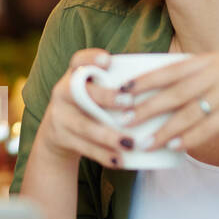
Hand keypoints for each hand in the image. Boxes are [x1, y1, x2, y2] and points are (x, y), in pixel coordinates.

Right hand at [37, 48, 134, 168]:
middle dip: (105, 97)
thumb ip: (115, 85)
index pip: (78, 60)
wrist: (57, 132)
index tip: (107, 61)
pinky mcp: (61, 138)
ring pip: (84, 126)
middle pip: (80, 92)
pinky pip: (84, 147)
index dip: (91, 58)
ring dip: (108, 135)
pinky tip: (120, 160)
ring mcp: (59, 116)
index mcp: (74, 75)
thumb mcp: (94, 90)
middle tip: (129, 102)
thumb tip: (161, 80)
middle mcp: (63, 92)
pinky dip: (103, 155)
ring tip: (130, 143)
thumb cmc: (90, 105)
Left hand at [122, 50, 218, 150]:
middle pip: (175, 90)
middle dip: (146, 106)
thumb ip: (205, 79)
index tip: (123, 89)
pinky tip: (174, 147)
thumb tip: (169, 91)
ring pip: (188, 112)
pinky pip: (207, 127)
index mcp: (217, 58)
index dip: (146, 79)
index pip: (173, 68)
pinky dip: (189, 138)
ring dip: (163, 129)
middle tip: (123, 118)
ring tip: (144, 142)